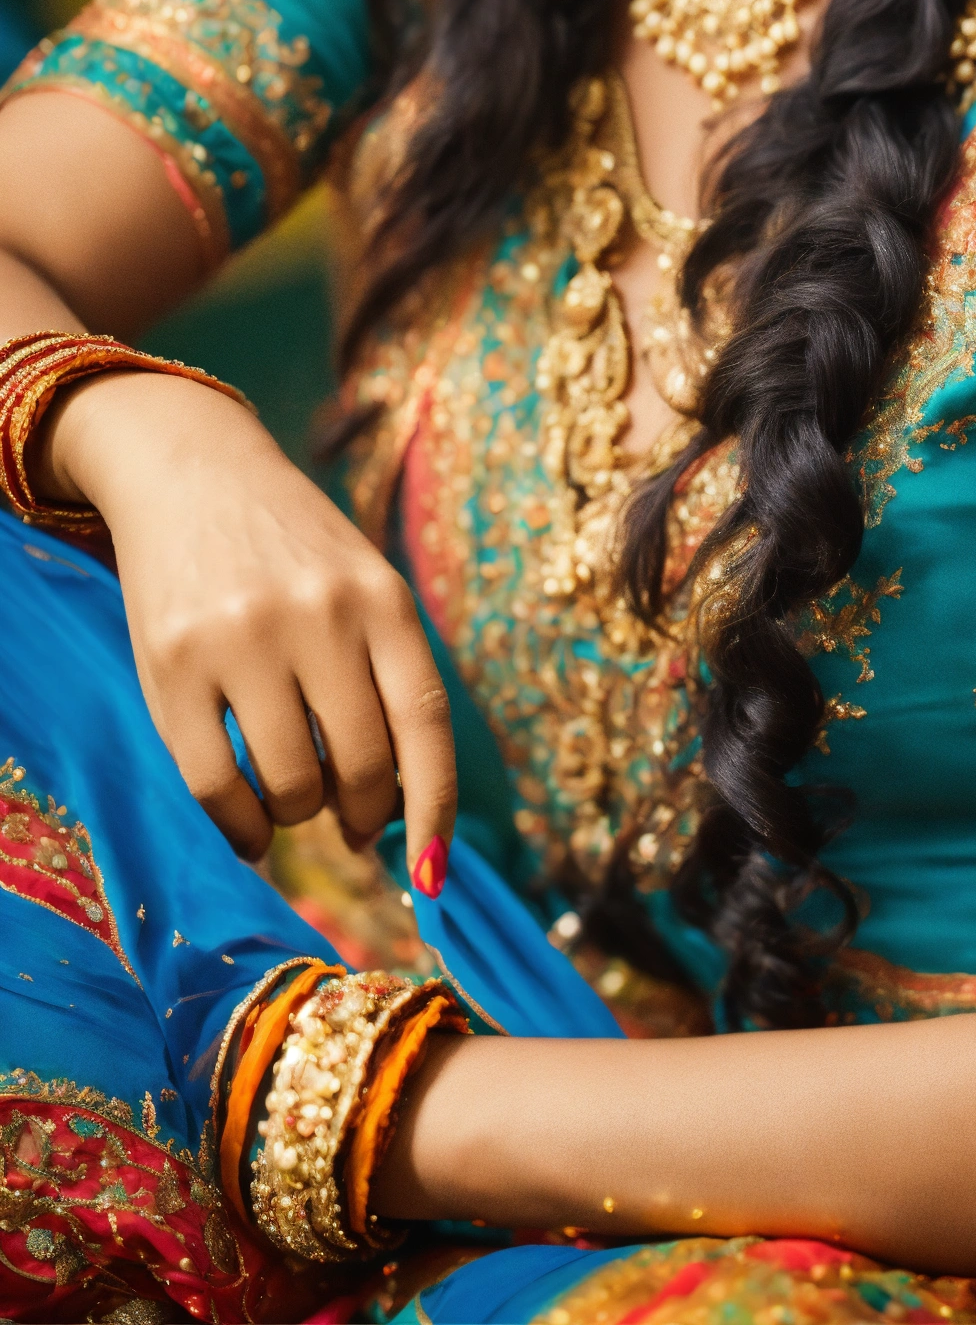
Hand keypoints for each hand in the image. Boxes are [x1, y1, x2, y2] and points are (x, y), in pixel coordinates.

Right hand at [43, 369, 455, 870]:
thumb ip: (384, 673)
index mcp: (381, 597)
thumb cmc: (290, 547)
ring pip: (291, 785)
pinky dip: (240, 827)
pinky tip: (248, 830)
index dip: (434, 808)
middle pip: (361, 766)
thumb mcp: (359, 582)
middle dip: (363, 814)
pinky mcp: (173, 663)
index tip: (434, 873)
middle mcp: (319, 614)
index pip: (425, 721)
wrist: (190, 471)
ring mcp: (243, 639)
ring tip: (295, 799)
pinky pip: (216, 786)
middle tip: (353, 821)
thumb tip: (398, 808)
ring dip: (298, 815)